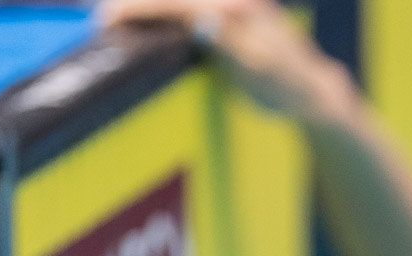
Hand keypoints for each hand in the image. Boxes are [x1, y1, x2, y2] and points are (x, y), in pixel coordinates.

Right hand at [106, 0, 352, 120]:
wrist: (310, 91)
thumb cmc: (285, 85)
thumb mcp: (260, 69)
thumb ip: (231, 43)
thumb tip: (202, 19)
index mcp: (232, 10)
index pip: (176, 4)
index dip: (139, 9)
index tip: (108, 20)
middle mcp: (229, 2)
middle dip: (136, 5)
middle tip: (102, 21)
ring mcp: (227, 8)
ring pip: (178, 3)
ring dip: (147, 8)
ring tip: (115, 20)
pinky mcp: (225, 18)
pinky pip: (185, 11)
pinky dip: (162, 14)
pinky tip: (146, 23)